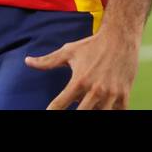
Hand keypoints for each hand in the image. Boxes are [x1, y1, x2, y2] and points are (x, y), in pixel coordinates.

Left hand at [25, 26, 140, 109]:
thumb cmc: (92, 44)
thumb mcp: (69, 51)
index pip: (60, 104)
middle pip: (81, 114)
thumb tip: (27, 61)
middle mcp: (95, 89)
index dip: (52, 111)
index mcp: (79, 80)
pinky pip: (119, 113)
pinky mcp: (124, 94)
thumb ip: (47, 61)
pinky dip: (112, 112)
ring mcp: (111, 93)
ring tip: (89, 106)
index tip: (47, 114)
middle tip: (72, 108)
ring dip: (94, 112)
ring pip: (101, 114)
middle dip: (75, 114)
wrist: (120, 36)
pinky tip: (105, 108)